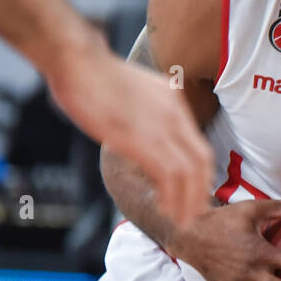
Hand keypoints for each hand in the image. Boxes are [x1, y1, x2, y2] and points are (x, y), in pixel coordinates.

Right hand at [46, 47, 213, 228]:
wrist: (78, 61)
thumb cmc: (92, 74)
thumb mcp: (132, 89)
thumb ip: (144, 110)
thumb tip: (138, 129)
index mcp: (173, 100)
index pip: (198, 143)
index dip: (200, 172)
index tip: (195, 191)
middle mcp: (174, 114)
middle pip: (202, 160)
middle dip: (200, 191)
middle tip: (195, 212)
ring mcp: (160, 128)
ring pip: (189, 173)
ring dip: (188, 201)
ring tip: (182, 219)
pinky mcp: (142, 140)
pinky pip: (168, 175)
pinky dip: (171, 196)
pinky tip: (163, 208)